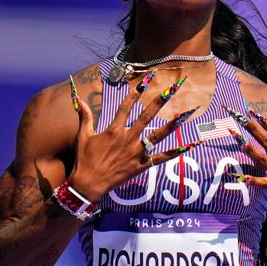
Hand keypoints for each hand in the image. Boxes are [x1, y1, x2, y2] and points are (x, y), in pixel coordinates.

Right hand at [67, 74, 197, 201]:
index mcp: (113, 130)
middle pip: (146, 116)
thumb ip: (84, 116)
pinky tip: (188, 146)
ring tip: (184, 114)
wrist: (87, 185)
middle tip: (170, 90)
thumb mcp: (82, 136)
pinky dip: (174, 153)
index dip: (136, 92)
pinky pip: (160, 158)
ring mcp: (135, 153)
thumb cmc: (84, 160)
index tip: (145, 80)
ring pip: (157, 136)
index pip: (126, 107)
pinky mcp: (140, 166)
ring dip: (171, 125)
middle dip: (159, 102)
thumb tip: (78, 98)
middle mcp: (127, 139)